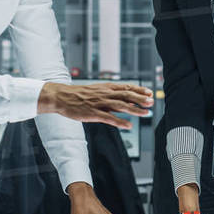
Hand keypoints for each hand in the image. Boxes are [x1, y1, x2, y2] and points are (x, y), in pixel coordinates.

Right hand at [38, 82, 153, 128]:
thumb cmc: (80, 95)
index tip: (150, 93)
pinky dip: (120, 122)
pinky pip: (109, 118)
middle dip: (140, 99)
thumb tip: (130, 101)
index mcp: (106, 88)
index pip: (127, 87)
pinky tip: (128, 125)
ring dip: (134, 109)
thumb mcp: (98, 92)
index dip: (139, 90)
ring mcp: (99, 103)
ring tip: (146, 113)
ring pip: (120, 106)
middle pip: (126, 95)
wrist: (62, 97)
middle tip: (152, 102)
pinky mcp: (93, 113)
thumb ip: (114, 97)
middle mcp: (105, 94)